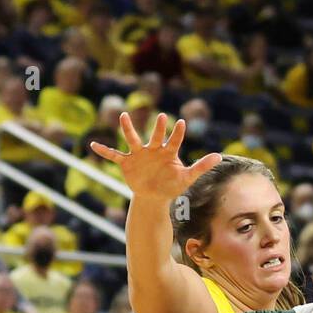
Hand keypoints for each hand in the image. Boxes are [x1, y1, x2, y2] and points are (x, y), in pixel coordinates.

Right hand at [91, 113, 220, 202]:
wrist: (154, 197)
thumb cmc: (171, 185)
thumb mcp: (188, 177)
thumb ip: (202, 166)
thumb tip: (219, 156)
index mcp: (167, 152)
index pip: (174, 141)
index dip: (177, 133)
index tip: (182, 122)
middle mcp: (152, 149)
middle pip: (155, 136)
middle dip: (158, 128)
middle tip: (163, 117)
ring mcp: (138, 155)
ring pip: (133, 139)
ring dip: (128, 128)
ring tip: (124, 115)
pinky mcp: (127, 163)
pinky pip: (114, 156)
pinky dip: (104, 151)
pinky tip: (93, 145)